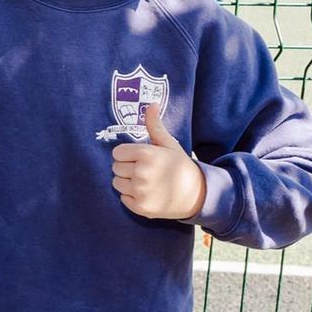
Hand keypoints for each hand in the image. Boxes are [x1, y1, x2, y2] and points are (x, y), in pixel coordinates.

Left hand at [111, 103, 207, 218]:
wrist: (196, 195)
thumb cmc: (179, 166)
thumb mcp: (169, 144)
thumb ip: (155, 125)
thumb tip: (152, 104)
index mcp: (147, 155)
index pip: (117, 153)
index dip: (127, 155)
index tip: (140, 158)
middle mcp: (142, 173)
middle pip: (115, 168)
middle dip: (127, 168)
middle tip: (144, 170)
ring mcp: (141, 192)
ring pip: (116, 183)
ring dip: (127, 182)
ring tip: (145, 182)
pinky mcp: (141, 208)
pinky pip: (123, 198)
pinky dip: (131, 197)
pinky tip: (147, 194)